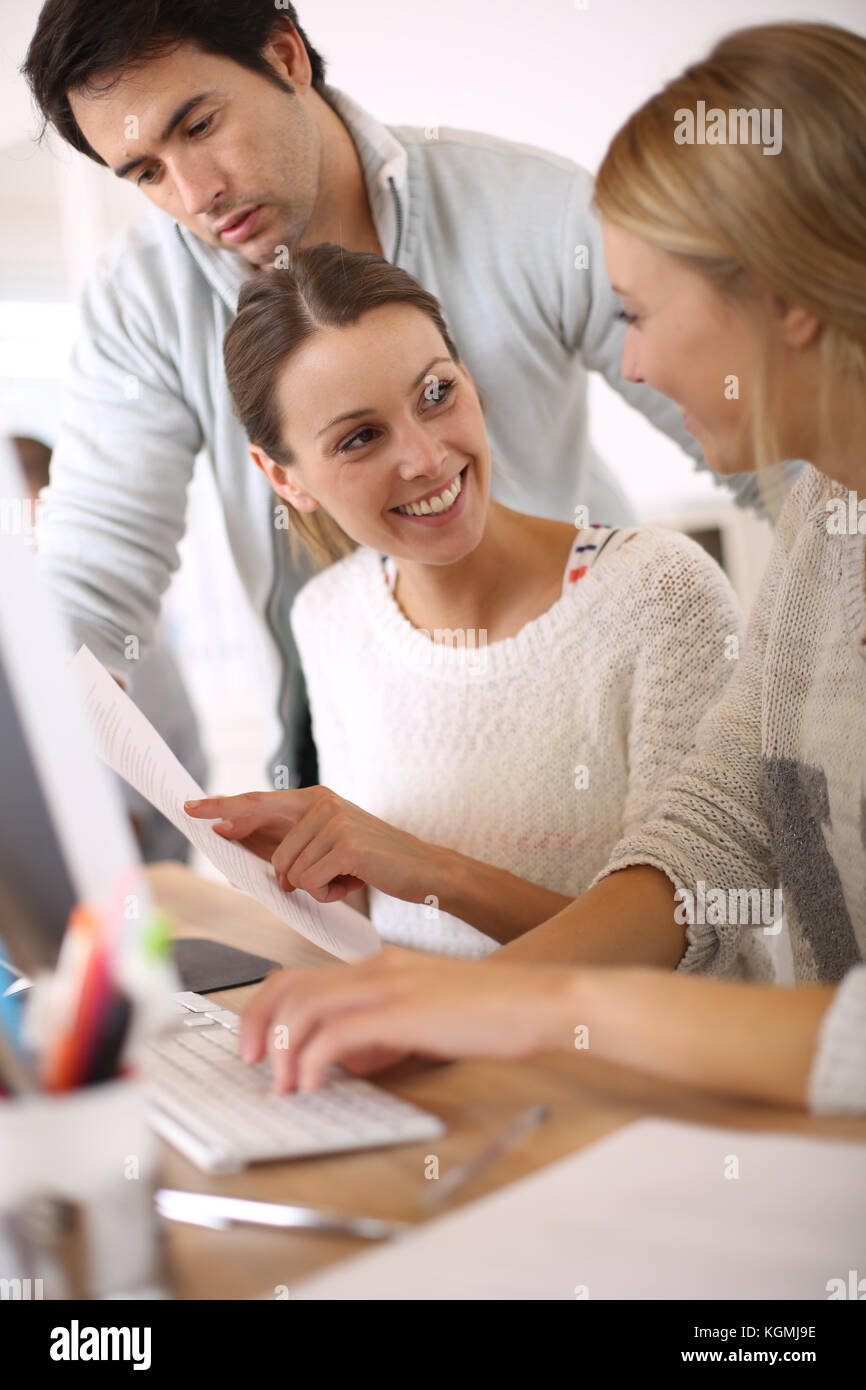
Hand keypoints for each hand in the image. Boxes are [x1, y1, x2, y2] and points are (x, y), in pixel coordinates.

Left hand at [184, 787, 444, 904]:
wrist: (423, 868)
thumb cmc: (370, 862)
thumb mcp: (326, 848)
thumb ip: (284, 845)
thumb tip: (233, 851)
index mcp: (314, 798)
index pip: (257, 801)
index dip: (222, 806)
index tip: (191, 807)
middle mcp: (321, 803)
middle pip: (270, 845)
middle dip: (276, 872)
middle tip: (313, 880)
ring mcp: (334, 822)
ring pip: (289, 873)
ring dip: (314, 887)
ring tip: (344, 879)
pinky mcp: (346, 846)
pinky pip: (310, 883)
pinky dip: (328, 893)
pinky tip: (352, 883)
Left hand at [239, 948, 578, 1091]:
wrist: (539, 1000)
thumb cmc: (492, 1012)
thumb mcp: (425, 1018)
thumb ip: (384, 1033)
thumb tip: (351, 1060)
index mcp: (380, 966)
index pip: (301, 975)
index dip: (266, 1008)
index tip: (255, 1044)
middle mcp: (376, 968)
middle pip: (290, 985)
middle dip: (258, 1025)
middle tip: (251, 1063)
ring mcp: (390, 987)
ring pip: (306, 1007)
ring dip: (283, 1049)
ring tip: (284, 1084)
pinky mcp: (405, 1012)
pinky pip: (338, 1033)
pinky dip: (314, 1059)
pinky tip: (313, 1083)